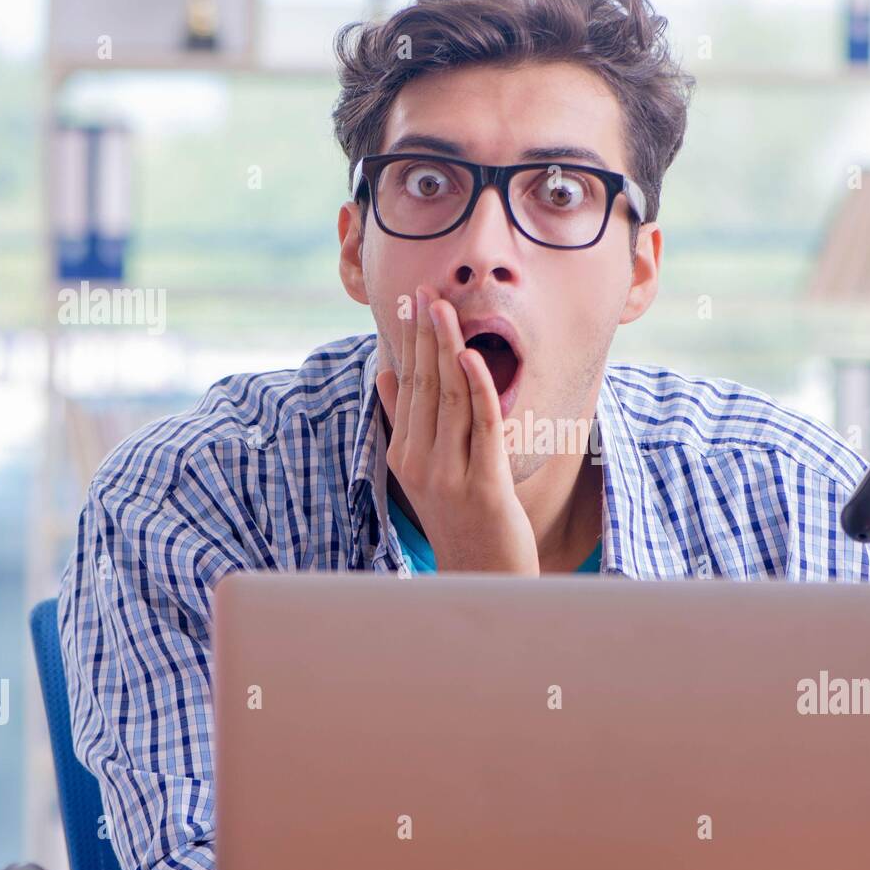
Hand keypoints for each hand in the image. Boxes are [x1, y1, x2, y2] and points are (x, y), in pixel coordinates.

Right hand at [375, 284, 538, 574]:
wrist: (483, 578)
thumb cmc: (461, 522)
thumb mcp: (425, 473)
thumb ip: (406, 424)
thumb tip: (386, 374)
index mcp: (404, 456)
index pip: (408, 387)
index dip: (413, 342)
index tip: (415, 302)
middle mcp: (420, 463)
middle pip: (424, 386)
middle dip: (426, 335)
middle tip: (429, 290)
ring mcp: (449, 475)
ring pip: (448, 398)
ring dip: (448, 348)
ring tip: (447, 309)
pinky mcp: (483, 486)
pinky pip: (480, 426)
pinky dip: (476, 387)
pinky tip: (473, 356)